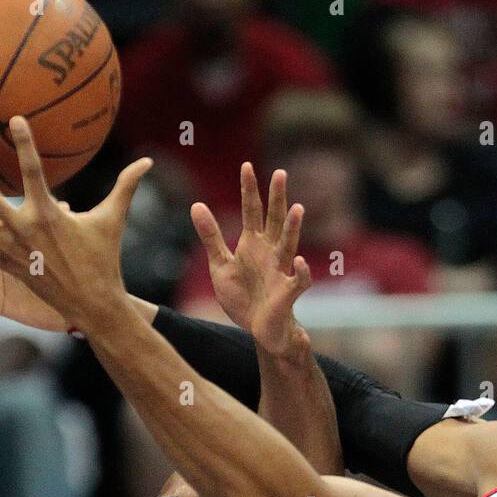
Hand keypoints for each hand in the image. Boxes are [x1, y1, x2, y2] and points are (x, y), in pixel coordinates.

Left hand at [0, 117, 152, 333]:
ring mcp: (13, 250)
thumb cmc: (104, 261)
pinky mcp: (9, 267)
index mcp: (49, 214)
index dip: (23, 141)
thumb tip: (148, 161)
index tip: (14, 119)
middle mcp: (25, 230)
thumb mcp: (113, 220)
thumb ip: (126, 187)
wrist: (94, 305)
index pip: (32, 169)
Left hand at [190, 163, 311, 355]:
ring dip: (293, 228)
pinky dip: (300, 271)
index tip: (246, 166)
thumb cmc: (243, 297)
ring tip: (297, 209)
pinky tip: (299, 261)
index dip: (249, 190)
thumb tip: (196, 204)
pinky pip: (298, 280)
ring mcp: (281, 271)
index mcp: (253, 244)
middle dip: (277, 198)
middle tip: (280, 173)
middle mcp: (270, 252)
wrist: (258, 330)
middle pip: (274, 220)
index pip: (251, 211)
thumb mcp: (220, 265)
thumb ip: (211, 236)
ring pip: (289, 245)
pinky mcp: (287, 292)